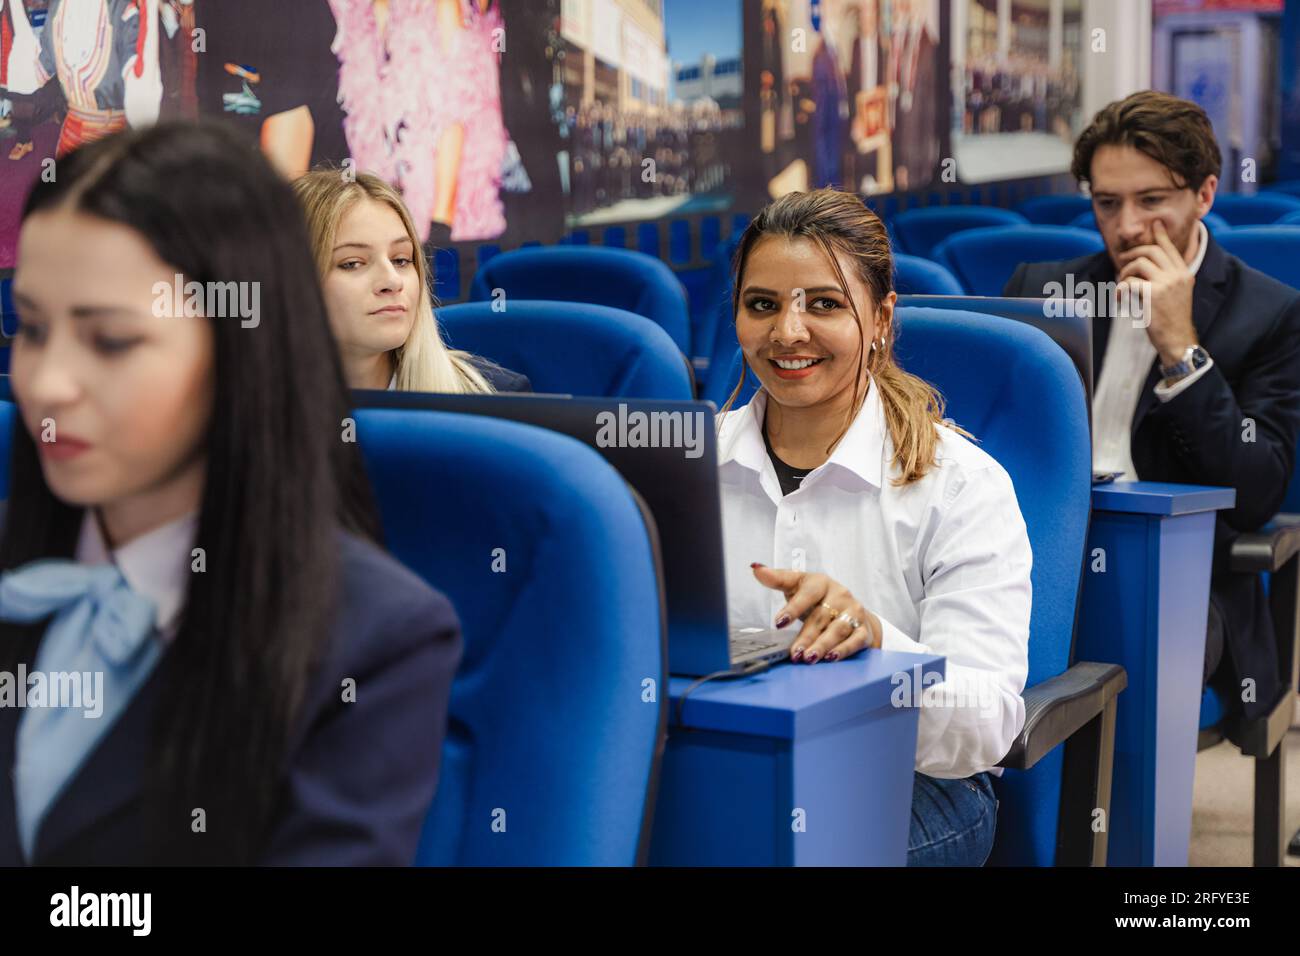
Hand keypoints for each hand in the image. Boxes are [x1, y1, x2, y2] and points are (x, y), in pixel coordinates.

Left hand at [750, 564, 880, 663]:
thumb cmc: (817, 597)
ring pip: (838, 629)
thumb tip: (755, 567)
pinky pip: (855, 640)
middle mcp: (839, 594)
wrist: (849, 608)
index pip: (807, 593)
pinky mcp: (863, 628)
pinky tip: (831, 658)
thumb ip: (777, 579)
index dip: (793, 608)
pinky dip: (844, 650)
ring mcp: (853, 611)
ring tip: (809, 658)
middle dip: (806, 636)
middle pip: (821, 617)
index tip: (779, 623)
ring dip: (823, 645)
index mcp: (820, 582)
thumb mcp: (798, 585)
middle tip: (794, 653)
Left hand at [1114, 219, 1197, 366]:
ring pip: (1138, 264)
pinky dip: (1121, 290)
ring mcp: (1166, 283)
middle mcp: (1177, 275)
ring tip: (1123, 287)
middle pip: (1151, 251)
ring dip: (1124, 274)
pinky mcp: (1152, 294)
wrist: (1177, 339)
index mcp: (1184, 273)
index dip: (1160, 235)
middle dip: (1132, 255)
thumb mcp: (1176, 293)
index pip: (1170, 248)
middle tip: (1122, 263)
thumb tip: (1146, 263)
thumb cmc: (1172, 319)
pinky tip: (1121, 299)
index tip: (1154, 223)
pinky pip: (1129, 283)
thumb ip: (1167, 277)